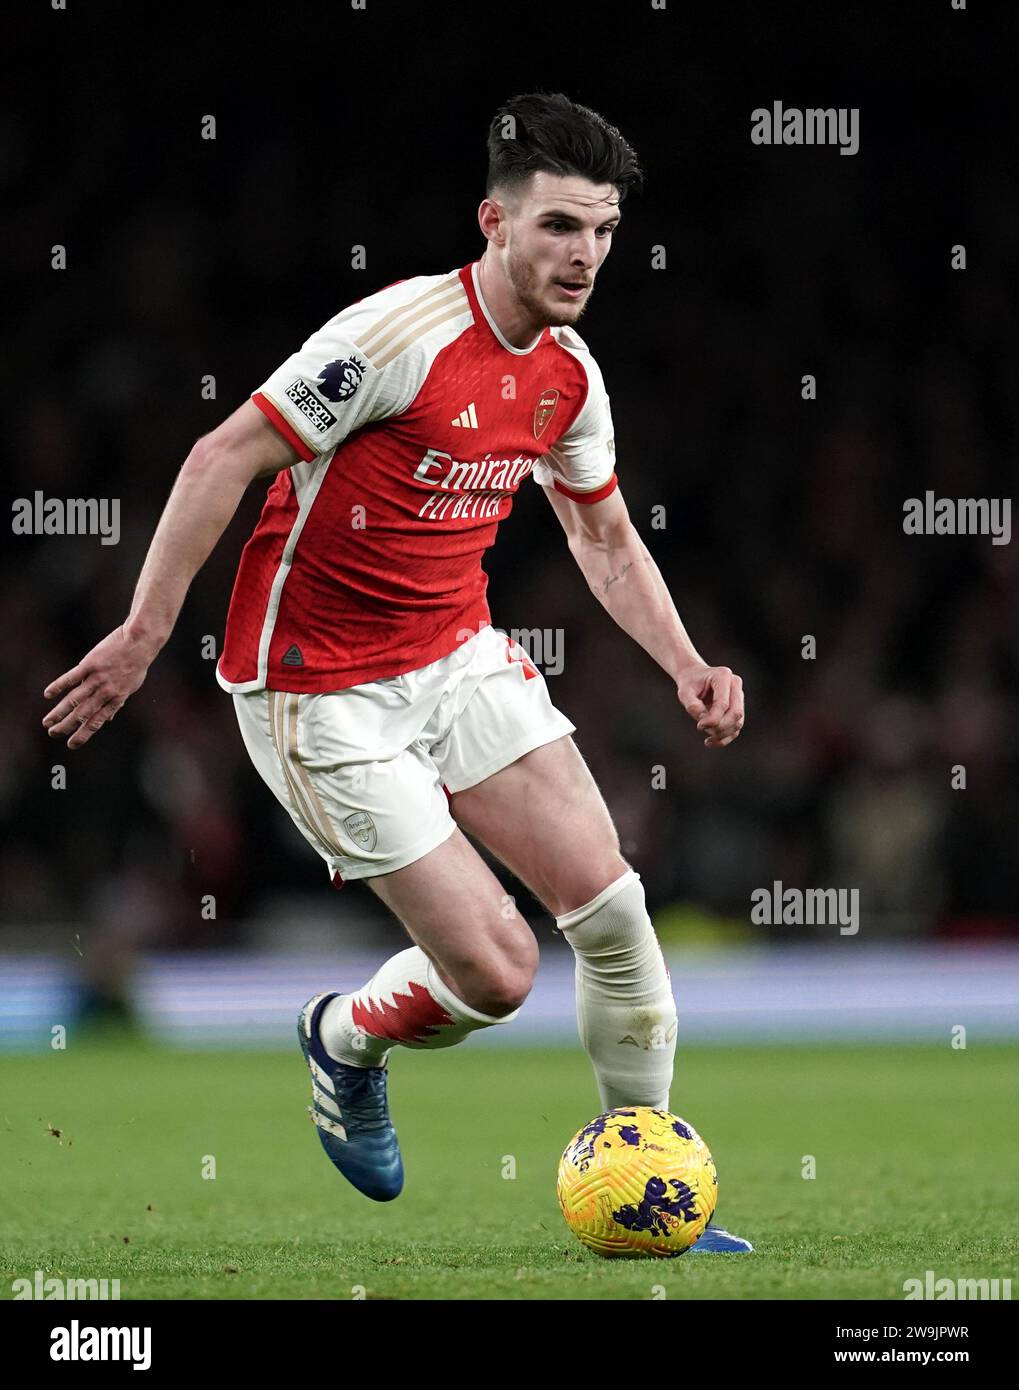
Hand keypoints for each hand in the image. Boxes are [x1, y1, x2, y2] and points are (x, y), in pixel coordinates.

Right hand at [42, 624, 154, 748]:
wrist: (139, 642)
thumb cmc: (136, 665)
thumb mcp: (131, 687)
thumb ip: (117, 703)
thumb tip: (108, 719)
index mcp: (116, 699)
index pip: (96, 722)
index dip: (83, 734)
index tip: (72, 744)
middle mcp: (106, 692)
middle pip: (82, 714)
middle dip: (66, 727)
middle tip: (53, 734)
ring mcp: (97, 678)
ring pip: (74, 699)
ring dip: (59, 712)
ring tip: (47, 722)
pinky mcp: (90, 664)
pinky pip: (71, 678)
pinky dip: (59, 686)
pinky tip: (48, 694)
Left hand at [676, 663, 744, 747]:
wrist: (694, 677)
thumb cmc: (689, 683)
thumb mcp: (685, 692)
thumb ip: (693, 706)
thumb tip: (705, 724)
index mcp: (723, 676)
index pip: (723, 703)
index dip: (713, 719)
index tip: (699, 726)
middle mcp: (735, 685)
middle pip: (736, 713)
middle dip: (720, 727)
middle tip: (701, 729)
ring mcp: (739, 696)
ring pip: (738, 722)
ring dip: (722, 734)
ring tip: (706, 738)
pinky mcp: (738, 707)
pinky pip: (736, 727)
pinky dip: (725, 738)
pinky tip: (710, 742)